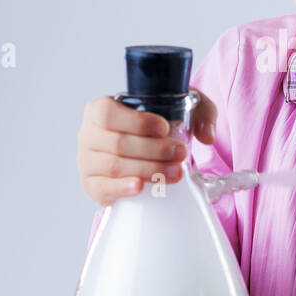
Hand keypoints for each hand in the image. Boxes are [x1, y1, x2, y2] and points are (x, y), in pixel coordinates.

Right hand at [77, 90, 217, 206]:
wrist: (144, 150)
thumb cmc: (155, 126)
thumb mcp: (180, 108)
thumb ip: (200, 112)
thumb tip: (208, 135)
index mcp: (99, 109)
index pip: (108, 113)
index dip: (136, 122)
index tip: (165, 128)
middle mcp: (88, 134)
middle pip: (117, 143)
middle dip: (153, 150)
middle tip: (180, 153)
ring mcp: (87, 162)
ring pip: (114, 166)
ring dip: (147, 170)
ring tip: (175, 172)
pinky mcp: (92, 185)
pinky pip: (103, 188)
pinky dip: (122, 188)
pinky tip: (141, 186)